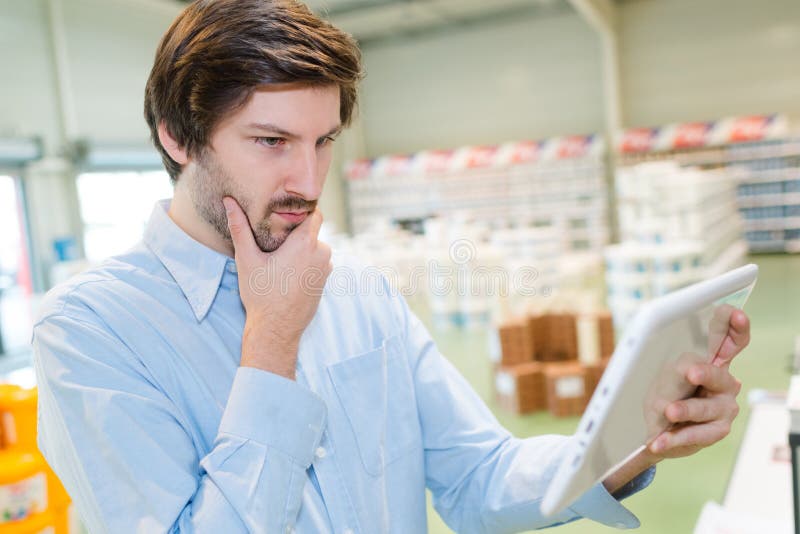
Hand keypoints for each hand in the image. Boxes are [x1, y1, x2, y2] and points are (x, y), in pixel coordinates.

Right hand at [223, 196, 331, 379]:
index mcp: (306, 244)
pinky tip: (287, 271)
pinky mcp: (325, 281)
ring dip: (301, 248)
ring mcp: (326, 269)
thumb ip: (240, 228)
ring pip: (315, 246)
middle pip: (313, 230)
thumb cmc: (261, 295)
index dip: (302, 210)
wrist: (276, 329)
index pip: (315, 212)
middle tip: (276, 236)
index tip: (285, 212)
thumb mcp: (247, 259)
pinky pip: (317, 262)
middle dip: (297, 231)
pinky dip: (306, 262)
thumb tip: (229, 201)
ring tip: (279, 255)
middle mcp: (322, 254)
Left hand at [603, 310, 750, 493]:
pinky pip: (695, 434)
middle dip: (705, 373)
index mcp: (711, 360)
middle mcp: (723, 382)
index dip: (736, 326)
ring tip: (667, 412)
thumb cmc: (662, 393)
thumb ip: (679, 368)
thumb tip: (689, 367)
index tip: (735, 314)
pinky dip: (673, 438)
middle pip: (718, 374)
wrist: (654, 429)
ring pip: (705, 408)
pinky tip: (656, 441)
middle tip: (691, 372)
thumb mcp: (665, 376)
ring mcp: (723, 407)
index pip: (731, 339)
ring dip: (684, 410)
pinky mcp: (716, 431)